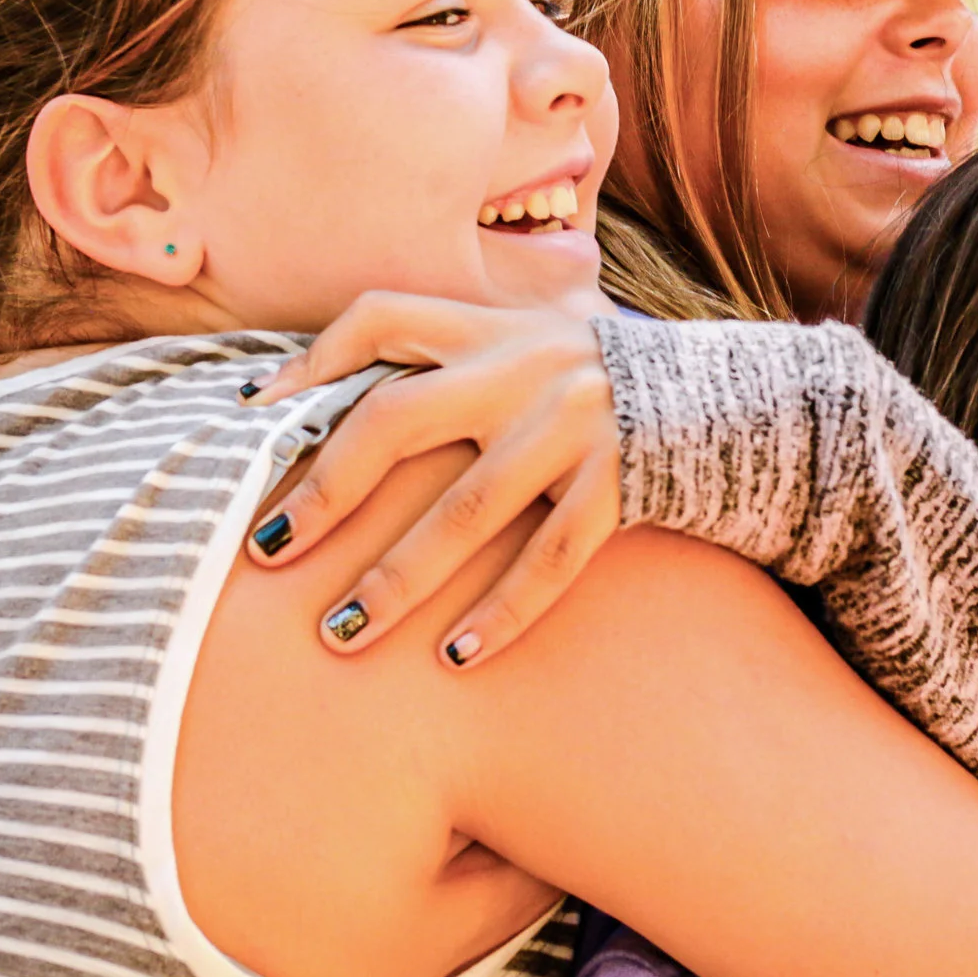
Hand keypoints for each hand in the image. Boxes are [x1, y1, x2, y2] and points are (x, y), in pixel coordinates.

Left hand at [240, 291, 622, 668]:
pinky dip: (501, 612)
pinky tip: (455, 659)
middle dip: (326, 491)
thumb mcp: (533, 343)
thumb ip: (459, 359)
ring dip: (397, 578)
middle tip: (270, 552)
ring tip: (342, 633)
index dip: (311, 360)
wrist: (728, 398)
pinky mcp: (621, 485)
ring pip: (467, 510)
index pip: (384, 318)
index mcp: (493, 328)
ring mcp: (576, 427)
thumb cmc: (603, 383)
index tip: (248, 413)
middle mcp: (527, 368)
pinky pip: (551, 558)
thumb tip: (344, 400)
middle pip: (398, 421)